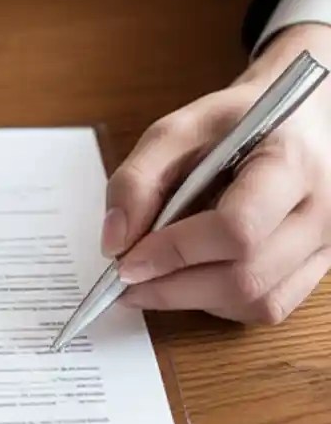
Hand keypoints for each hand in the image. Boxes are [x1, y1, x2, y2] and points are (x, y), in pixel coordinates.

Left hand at [105, 23, 330, 323]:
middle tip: (125, 281)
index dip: (174, 252)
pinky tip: (192, 279)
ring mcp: (327, 243)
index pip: (237, 228)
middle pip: (246, 276)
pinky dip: (220, 303)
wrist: (297, 118)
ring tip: (153, 279)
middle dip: (172, 287)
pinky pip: (269, 305)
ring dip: (192, 299)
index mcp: (290, 163)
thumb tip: (114, 243)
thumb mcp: (178, 131)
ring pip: (258, 301)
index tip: (125, 261)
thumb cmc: (238, 121)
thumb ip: (138, 180)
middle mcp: (322, 210)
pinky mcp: (320, 264)